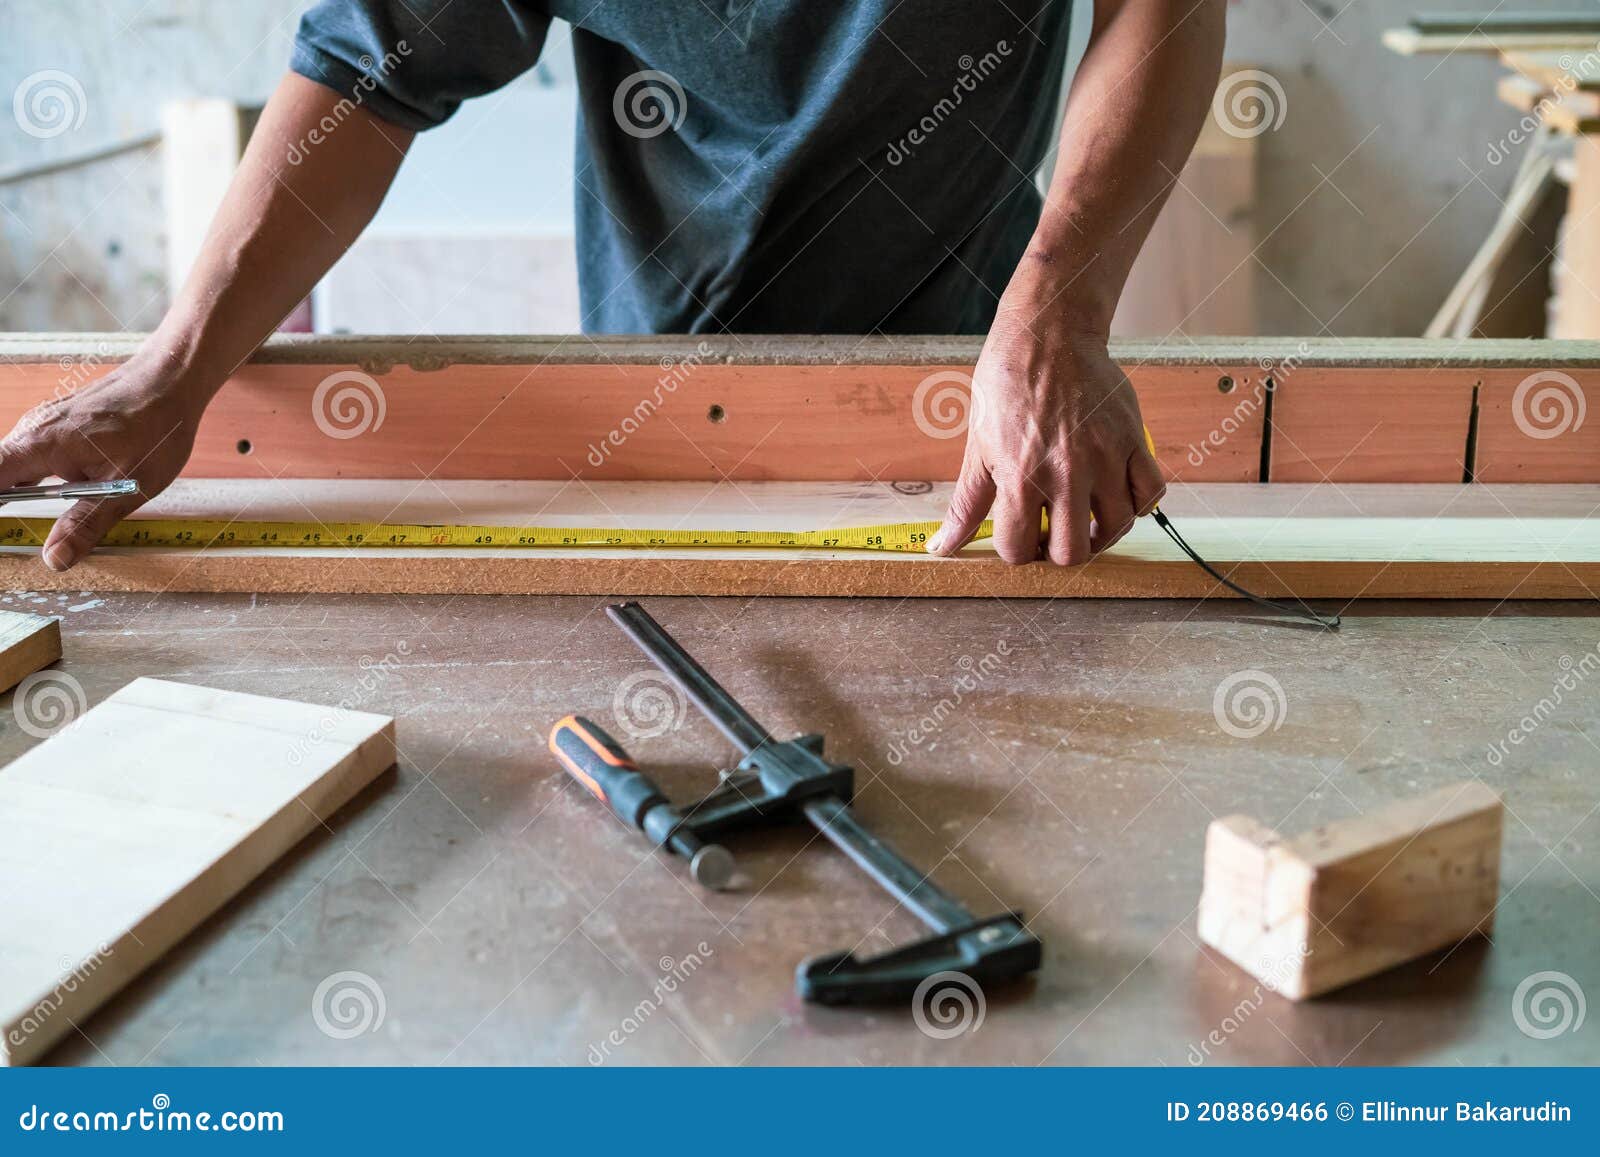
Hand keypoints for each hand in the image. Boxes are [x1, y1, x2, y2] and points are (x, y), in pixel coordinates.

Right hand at [0, 359, 200, 569]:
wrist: (171, 381)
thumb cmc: (155, 430)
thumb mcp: (127, 488)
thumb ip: (85, 524)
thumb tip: (54, 559)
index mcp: (38, 446)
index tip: (7, 533)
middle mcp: (31, 431)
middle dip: (7, 506)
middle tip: (22, 536)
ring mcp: (43, 424)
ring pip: (16, 466)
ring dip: (23, 492)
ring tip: (70, 505)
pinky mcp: (57, 424)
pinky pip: (34, 454)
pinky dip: (40, 476)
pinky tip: (68, 488)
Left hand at [927, 322, 1165, 565]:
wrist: (1048, 335)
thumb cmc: (1007, 387)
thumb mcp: (978, 446)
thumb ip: (966, 504)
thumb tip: (940, 548)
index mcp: (1019, 476)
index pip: (1020, 550)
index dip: (1017, 552)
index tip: (1021, 537)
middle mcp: (1066, 472)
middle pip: (1073, 552)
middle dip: (1059, 551)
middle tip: (1054, 533)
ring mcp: (1105, 457)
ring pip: (1116, 528)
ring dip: (1100, 533)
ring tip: (1085, 517)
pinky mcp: (1133, 440)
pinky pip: (1150, 494)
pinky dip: (1137, 503)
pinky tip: (1116, 494)